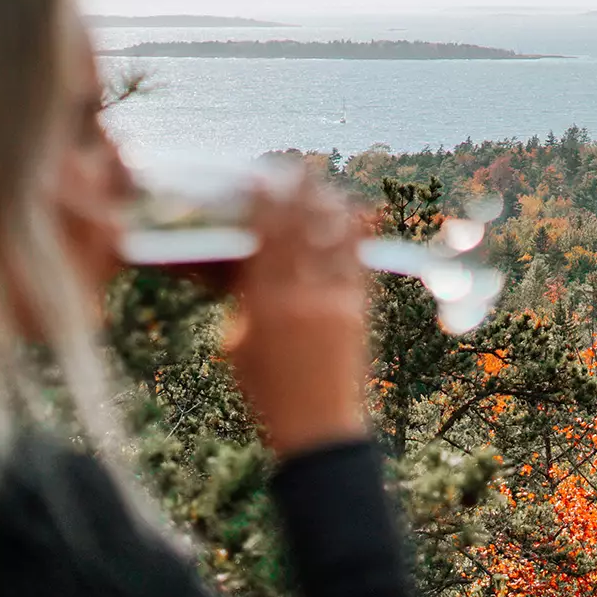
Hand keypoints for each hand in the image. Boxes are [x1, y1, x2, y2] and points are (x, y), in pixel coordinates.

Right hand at [226, 175, 369, 457]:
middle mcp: (302, 298)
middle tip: (297, 168)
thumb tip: (237, 260)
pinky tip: (358, 214)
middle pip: (302, 231)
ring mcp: (334, 304)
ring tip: (324, 184)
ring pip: (334, 242)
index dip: (266, 203)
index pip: (266, 240)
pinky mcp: (358, 314)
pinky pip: (357, 265)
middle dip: (299, 195)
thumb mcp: (238, 343)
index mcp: (264, 305)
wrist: (317, 428)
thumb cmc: (266, 391)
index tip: (262, 176)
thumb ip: (241, 299)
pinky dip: (356, 236)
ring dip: (329, 208)